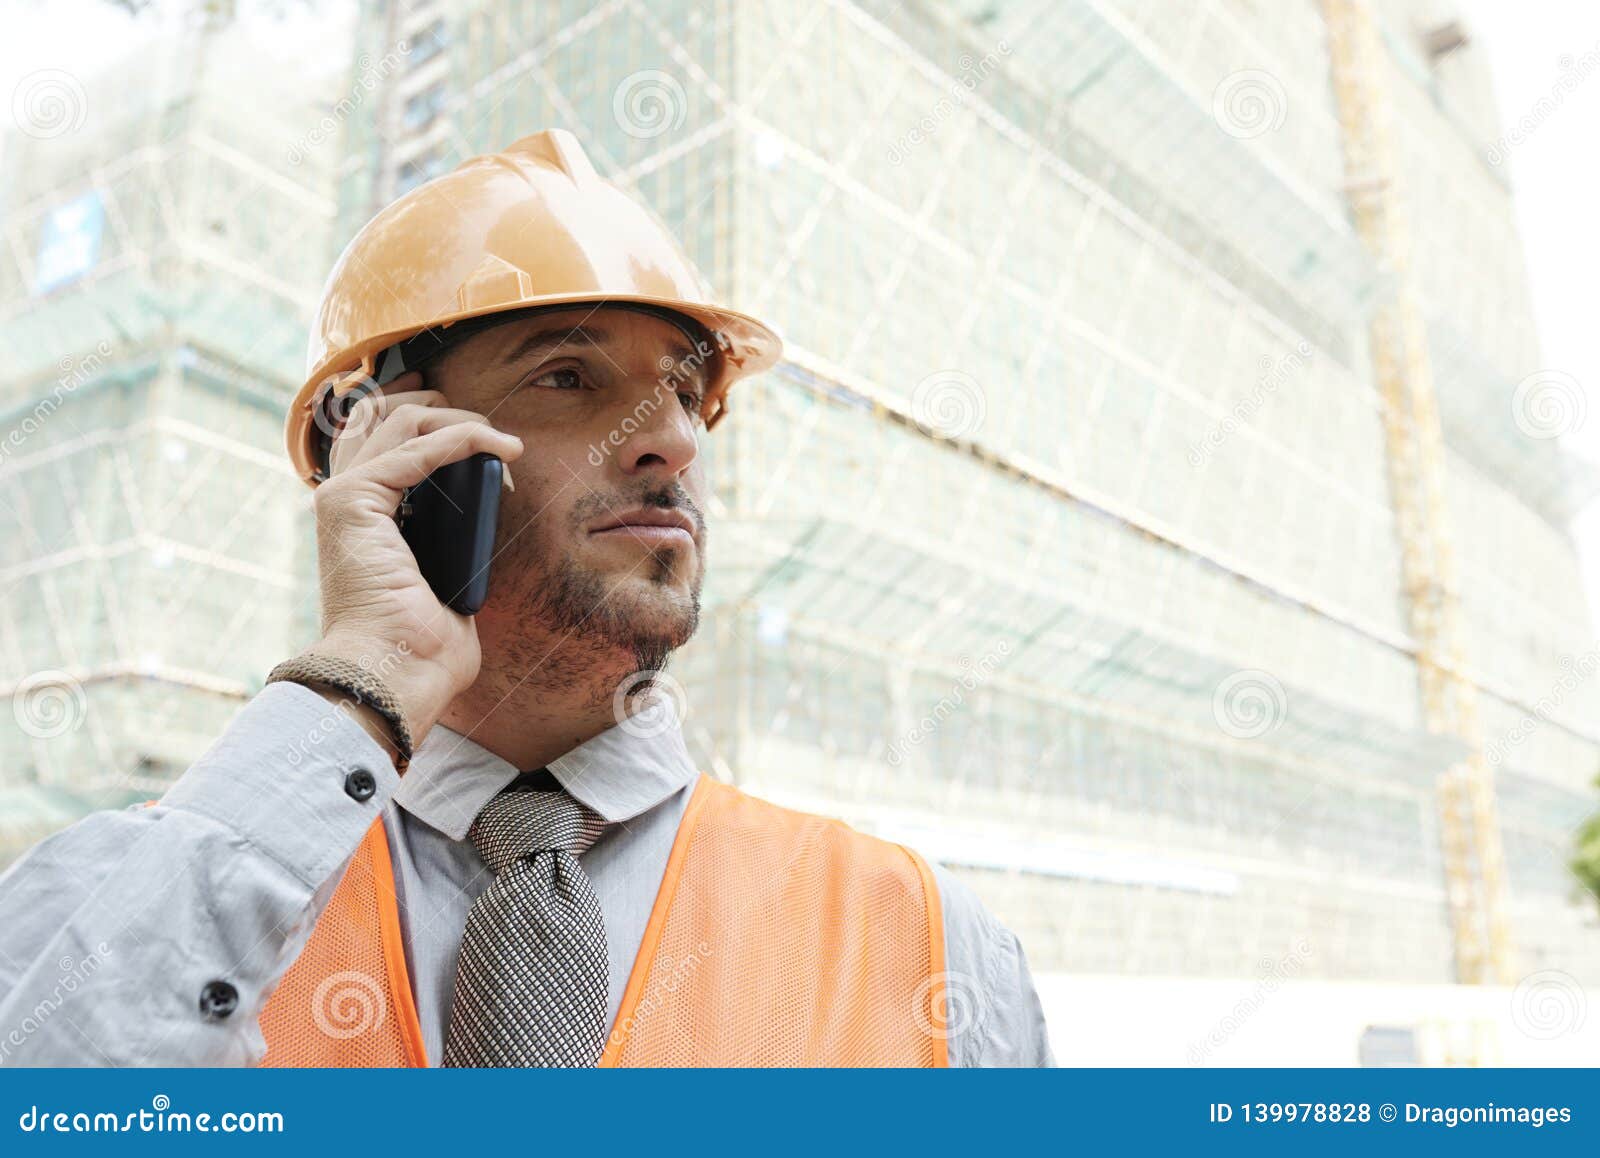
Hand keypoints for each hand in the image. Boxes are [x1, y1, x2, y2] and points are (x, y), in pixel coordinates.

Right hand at [302, 372, 523, 746]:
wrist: (395, 672)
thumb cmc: (421, 644)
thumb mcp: (447, 579)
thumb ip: (455, 544)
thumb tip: (486, 517)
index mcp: (365, 518)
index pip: (386, 440)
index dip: (432, 420)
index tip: (486, 435)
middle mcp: (348, 501)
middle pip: (392, 418)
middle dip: (451, 415)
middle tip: (497, 442)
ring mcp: (344, 498)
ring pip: (402, 420)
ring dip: (462, 423)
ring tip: (504, 447)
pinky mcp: (354, 501)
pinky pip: (416, 448)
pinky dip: (461, 439)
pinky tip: (496, 447)